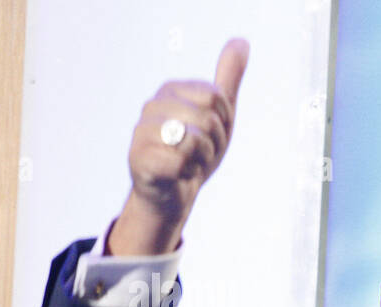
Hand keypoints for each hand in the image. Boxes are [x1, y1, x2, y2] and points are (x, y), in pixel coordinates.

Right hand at [108, 38, 248, 255]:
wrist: (176, 191)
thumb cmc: (197, 151)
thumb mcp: (220, 114)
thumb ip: (228, 78)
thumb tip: (242, 42)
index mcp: (171, 90)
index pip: (217, 98)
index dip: (223, 123)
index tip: (211, 134)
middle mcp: (152, 106)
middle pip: (208, 118)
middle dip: (215, 143)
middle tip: (201, 154)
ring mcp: (141, 131)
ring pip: (195, 140)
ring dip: (202, 160)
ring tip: (189, 164)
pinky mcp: (138, 158)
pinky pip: (180, 161)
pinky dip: (187, 174)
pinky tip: (178, 175)